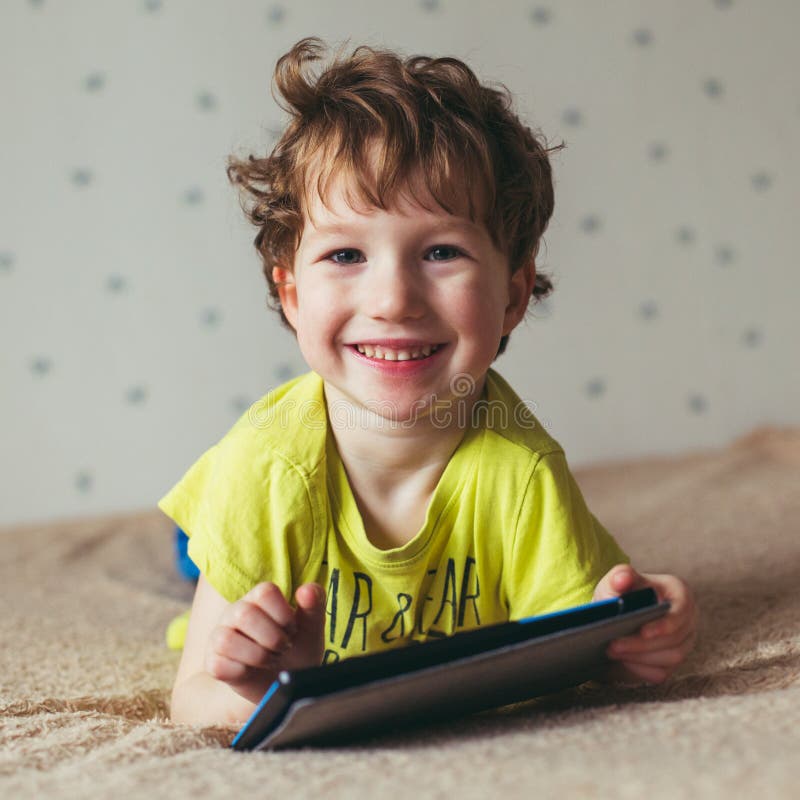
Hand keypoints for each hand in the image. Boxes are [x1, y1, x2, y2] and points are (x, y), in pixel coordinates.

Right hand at [205, 582, 325, 704]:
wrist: (282, 685)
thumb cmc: (296, 650)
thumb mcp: (311, 629)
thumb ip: (314, 605)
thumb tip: (307, 590)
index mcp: (259, 598)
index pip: (265, 591)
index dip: (283, 614)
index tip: (292, 629)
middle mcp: (236, 612)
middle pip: (245, 614)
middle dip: (272, 638)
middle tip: (282, 648)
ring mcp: (221, 636)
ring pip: (226, 639)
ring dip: (257, 655)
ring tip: (269, 659)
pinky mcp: (213, 662)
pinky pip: (218, 664)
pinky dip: (242, 671)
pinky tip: (252, 671)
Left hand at [593, 565, 697, 684]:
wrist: (615, 617)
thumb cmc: (620, 594)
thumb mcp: (615, 582)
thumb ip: (619, 576)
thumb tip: (623, 578)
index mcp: (680, 594)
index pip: (681, 611)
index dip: (665, 624)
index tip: (643, 632)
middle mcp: (688, 620)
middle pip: (675, 639)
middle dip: (642, 644)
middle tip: (613, 645)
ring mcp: (684, 642)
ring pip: (671, 657)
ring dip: (639, 657)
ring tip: (612, 651)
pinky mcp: (672, 661)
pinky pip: (663, 672)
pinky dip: (641, 668)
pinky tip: (622, 661)